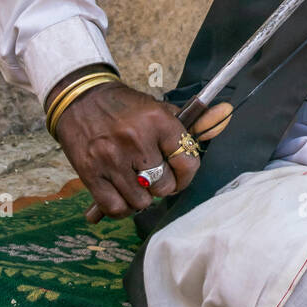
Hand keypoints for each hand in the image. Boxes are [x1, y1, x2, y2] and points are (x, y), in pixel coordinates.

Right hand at [45, 69, 231, 220]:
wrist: (80, 98)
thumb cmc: (126, 107)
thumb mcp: (159, 108)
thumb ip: (191, 120)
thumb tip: (226, 112)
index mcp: (158, 121)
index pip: (187, 161)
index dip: (187, 174)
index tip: (181, 174)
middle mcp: (136, 140)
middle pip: (165, 185)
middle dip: (164, 186)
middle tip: (156, 178)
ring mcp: (112, 159)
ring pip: (141, 200)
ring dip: (143, 198)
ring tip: (139, 185)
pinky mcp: (91, 173)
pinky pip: (115, 207)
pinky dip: (122, 208)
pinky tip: (123, 197)